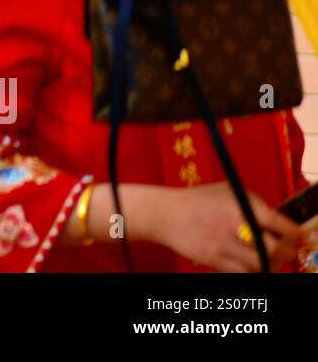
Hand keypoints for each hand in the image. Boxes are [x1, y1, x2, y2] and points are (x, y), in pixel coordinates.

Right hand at [158, 182, 305, 271]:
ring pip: (260, 264)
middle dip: (285, 252)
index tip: (300, 237)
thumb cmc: (198, 201)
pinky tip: (248, 264)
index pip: (279, 223)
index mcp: (241, 204)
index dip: (295, 233)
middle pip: (274, 248)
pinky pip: (241, 272)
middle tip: (286, 251)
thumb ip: (253, 204)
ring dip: (268, 264)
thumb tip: (278, 221)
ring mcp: (223, 243)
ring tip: (268, 260)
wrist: (164, 213)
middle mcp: (234, 223)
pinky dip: (249, 270)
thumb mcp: (227, 192)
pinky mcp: (212, 258)